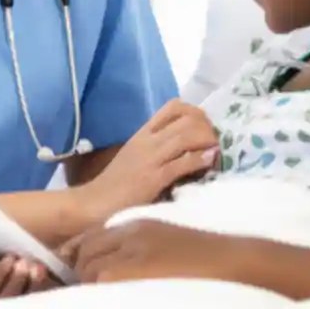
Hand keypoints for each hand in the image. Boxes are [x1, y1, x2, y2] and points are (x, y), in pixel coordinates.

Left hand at [61, 220, 246, 284]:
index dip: (79, 253)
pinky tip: (107, 295)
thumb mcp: (165, 239)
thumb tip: (115, 264)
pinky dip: (99, 288)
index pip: (94, 235)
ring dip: (89, 282)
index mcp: (138, 223)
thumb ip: (140, 246)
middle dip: (81, 270)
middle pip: (87, 250)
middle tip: (87, 288)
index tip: (76, 268)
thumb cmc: (203, 254)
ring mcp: (134, 249)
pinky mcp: (137, 267)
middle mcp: (131, 232)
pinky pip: (103, 277)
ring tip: (97, 294)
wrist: (228, 259)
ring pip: (90, 266)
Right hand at [74, 99, 217, 220]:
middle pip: (186, 118)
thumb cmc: (115, 185)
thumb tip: (186, 150)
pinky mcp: (154, 177)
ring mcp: (151, 157)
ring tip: (216, 151)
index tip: (206, 126)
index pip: (173, 107)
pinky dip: (202, 159)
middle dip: (208, 127)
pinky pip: (183, 161)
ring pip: (188, 135)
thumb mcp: (136, 158)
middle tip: (216, 141)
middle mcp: (148, 140)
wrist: (93, 204)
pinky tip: (210, 162)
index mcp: (143, 133)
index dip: (196, 112)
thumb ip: (158, 150)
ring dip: (208, 140)